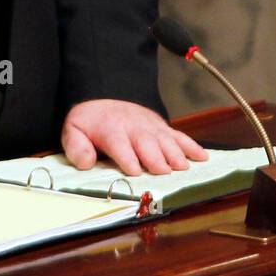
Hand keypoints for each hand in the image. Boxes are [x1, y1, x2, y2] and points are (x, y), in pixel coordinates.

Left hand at [61, 99, 208, 175]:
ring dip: (175, 153)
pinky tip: (202, 157)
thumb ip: (76, 147)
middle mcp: (134, 127)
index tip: (135, 171)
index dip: (127, 157)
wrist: (105, 103)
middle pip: (146, 142)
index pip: (119, 143)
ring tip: (183, 168)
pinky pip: (179, 136)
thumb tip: (85, 162)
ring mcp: (151, 127)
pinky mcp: (163, 129)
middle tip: (164, 171)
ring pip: (165, 140)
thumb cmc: (90, 124)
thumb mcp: (73, 131)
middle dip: (155, 157)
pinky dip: (192, 146)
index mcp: (110, 129)